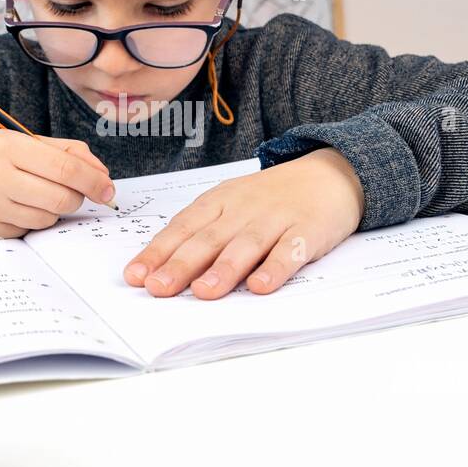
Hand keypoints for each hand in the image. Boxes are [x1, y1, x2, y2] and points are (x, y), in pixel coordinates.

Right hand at [0, 131, 115, 241]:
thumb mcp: (17, 142)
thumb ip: (63, 152)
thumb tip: (102, 174)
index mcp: (6, 146)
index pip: (65, 167)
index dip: (94, 180)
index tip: (109, 189)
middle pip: (62, 197)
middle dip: (77, 197)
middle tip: (74, 192)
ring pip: (48, 217)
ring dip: (53, 210)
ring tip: (34, 195)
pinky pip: (27, 231)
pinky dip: (31, 221)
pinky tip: (14, 208)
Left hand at [122, 148, 365, 298]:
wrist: (331, 173)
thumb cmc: (270, 198)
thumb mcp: (232, 204)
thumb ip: (202, 233)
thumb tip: (162, 272)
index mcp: (219, 202)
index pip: (182, 228)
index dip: (158, 252)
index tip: (135, 277)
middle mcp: (243, 209)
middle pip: (208, 239)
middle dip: (180, 265)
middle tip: (158, 289)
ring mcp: (276, 220)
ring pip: (246, 245)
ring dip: (223, 270)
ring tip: (203, 293)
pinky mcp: (308, 231)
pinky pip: (290, 252)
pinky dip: (275, 269)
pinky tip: (260, 287)